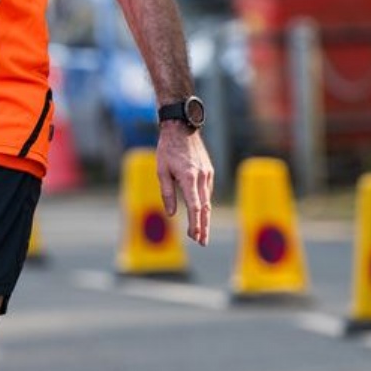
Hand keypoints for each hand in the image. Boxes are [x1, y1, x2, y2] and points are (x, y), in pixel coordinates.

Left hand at [157, 124, 213, 244]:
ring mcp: (207, 174)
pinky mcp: (209, 171)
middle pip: (204, 208)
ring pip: (207, 200)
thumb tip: (171, 214)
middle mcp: (201, 177)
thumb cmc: (167, 149)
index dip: (195, 224)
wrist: (181, 128)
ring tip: (200, 232)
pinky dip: (204, 203)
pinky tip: (200, 211)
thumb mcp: (162, 171)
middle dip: (203, 227)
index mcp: (189, 178)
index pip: (195, 207)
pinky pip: (207, 191)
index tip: (195, 237)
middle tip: (202, 242)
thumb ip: (167, 193)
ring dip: (204, 217)